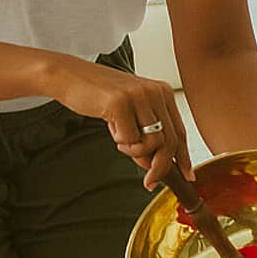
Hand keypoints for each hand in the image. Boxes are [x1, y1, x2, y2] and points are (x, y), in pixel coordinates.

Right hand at [45, 56, 192, 189]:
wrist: (69, 76)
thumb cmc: (99, 96)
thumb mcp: (131, 111)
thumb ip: (146, 132)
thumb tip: (156, 164)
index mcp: (162, 92)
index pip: (180, 131)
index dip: (185, 157)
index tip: (187, 176)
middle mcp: (155, 92)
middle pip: (170, 142)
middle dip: (160, 167)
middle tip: (148, 182)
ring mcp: (139, 96)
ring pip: (153, 143)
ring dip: (135, 151)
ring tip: (120, 139)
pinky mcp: (121, 103)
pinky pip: (130, 139)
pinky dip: (120, 142)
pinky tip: (110, 127)